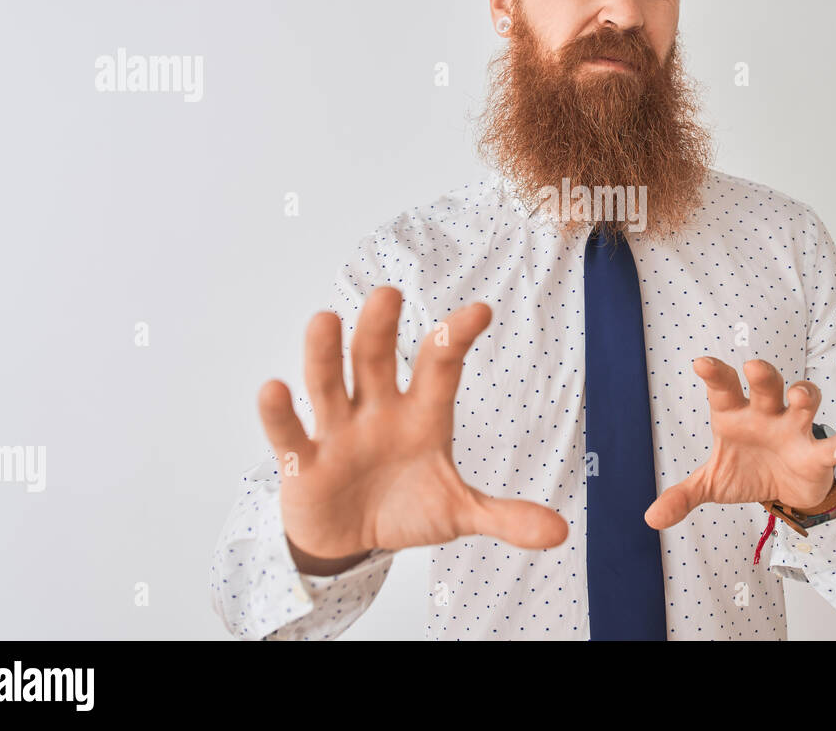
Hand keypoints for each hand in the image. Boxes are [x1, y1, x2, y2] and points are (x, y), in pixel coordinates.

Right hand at [256, 286, 568, 568]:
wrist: (351, 540)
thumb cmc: (406, 507)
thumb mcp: (458, 512)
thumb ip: (504, 517)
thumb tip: (560, 534)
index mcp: (421, 414)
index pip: (440, 367)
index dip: (456, 338)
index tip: (481, 311)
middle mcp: (377, 409)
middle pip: (376, 360)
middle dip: (380, 329)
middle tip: (388, 294)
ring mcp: (337, 430)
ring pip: (329, 383)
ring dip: (325, 354)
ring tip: (325, 319)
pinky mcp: (302, 459)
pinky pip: (289, 432)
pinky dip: (279, 413)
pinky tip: (274, 388)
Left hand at [644, 357, 835, 529]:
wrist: (782, 490)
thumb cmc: (743, 470)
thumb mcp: (711, 484)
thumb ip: (682, 496)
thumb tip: (651, 518)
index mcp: (734, 414)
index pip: (723, 389)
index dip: (715, 375)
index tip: (701, 363)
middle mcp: (765, 414)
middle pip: (766, 386)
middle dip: (762, 375)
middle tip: (753, 367)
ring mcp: (794, 429)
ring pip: (804, 402)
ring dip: (805, 395)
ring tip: (802, 396)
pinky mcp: (817, 453)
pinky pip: (835, 445)